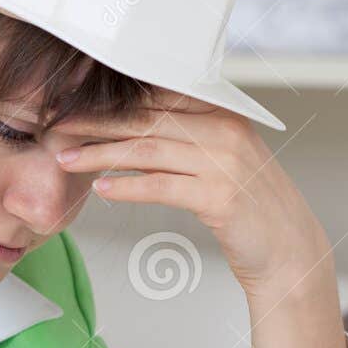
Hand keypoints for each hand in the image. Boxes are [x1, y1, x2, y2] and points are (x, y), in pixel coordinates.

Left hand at [53, 88, 334, 299]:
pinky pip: (160, 187)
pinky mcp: (219, 198)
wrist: (289, 250)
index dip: (114, 99)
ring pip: (148, 151)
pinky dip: (127, 186)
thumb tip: (135, 123)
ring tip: (67, 159)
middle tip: (59, 126)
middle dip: (97, 123)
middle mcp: (225, 131)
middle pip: (147, 120)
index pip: (158, 96)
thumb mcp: (223, 160)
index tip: (76, 103)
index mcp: (223, 114)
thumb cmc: (250, 209)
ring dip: (102, 154)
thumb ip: (189, 136)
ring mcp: (224, 163)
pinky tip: (101, 188)